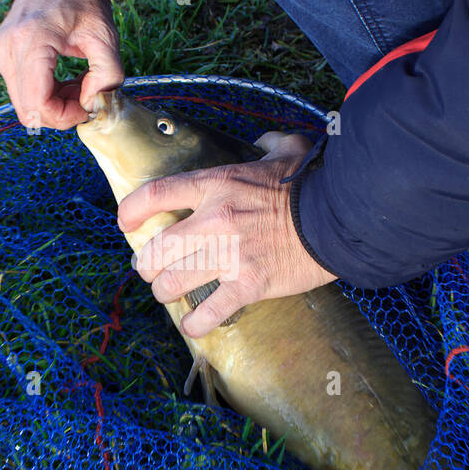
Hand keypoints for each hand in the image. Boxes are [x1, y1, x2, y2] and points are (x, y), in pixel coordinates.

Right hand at [0, 0, 123, 129]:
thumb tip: (92, 105)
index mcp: (32, 41)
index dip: (65, 117)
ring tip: (77, 82)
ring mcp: (0, 51)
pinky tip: (63, 77)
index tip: (88, 106)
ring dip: (53, 103)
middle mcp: (7, 48)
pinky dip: (45, 93)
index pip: (38, 105)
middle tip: (86, 94)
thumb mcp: (106, 35)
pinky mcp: (1, 53)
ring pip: (24, 104)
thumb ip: (107, 76)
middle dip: (60, 113)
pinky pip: (21, 90)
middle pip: (28, 110)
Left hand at [118, 132, 335, 336]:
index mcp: (217, 185)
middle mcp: (215, 221)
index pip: (156, 193)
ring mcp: (230, 256)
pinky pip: (209, 313)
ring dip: (165, 291)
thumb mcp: (286, 149)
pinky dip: (195, 323)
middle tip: (150, 269)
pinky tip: (193, 324)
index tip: (126, 222)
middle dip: (146, 264)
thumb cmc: (313, 182)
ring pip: (173, 283)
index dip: (131, 210)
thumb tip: (262, 145)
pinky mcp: (249, 285)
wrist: (342, 218)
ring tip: (169, 292)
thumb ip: (267, 145)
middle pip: (156, 249)